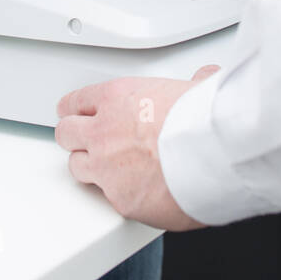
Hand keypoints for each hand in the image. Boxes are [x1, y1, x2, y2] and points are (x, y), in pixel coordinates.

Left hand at [55, 68, 218, 229]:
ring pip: (77, 167)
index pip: (76, 101)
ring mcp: (106, 168)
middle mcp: (103, 132)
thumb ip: (193, 85)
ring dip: (89, 167)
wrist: (214, 158)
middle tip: (84, 141)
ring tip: (107, 169)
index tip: (76, 113)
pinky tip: (135, 193)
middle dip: (74, 137)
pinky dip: (120, 195)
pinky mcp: (119, 201)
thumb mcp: (195, 87)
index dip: (76, 109)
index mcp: (117, 98)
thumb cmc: (204, 121)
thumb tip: (206, 78)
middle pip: (66, 133)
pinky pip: (107, 198)